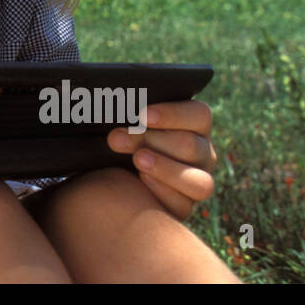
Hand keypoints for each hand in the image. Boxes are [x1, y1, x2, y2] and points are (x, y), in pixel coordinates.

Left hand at [107, 99, 216, 219]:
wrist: (103, 169)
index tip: (143, 115)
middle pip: (191, 146)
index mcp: (194, 124)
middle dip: (152, 141)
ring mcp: (197, 181)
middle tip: (118, 138)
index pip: (199, 114)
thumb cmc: (119, 133)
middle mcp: (201, 153)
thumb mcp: (125, 118)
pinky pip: (183, 204)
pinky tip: (139, 180)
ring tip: (136, 160)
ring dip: (164, 168)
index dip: (173, 114)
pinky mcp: (184, 206)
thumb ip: (128, 108)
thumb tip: (117, 98)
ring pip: (198, 180)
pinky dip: (161, 191)